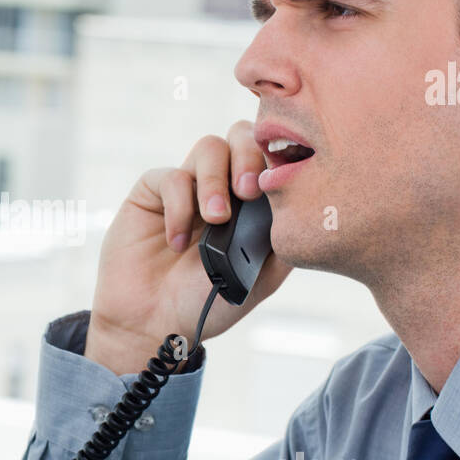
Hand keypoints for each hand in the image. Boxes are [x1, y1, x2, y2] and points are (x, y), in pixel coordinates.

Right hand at [85, 120, 292, 374]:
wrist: (155, 324)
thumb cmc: (208, 303)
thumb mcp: (260, 278)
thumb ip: (284, 242)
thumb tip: (307, 206)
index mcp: (252, 201)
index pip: (271, 156)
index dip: (278, 158)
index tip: (279, 186)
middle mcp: (222, 185)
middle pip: (241, 135)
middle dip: (249, 156)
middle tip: (248, 191)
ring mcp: (188, 186)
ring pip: (209, 148)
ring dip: (215, 181)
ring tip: (215, 219)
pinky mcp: (153, 191)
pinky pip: (171, 177)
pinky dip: (179, 206)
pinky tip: (178, 241)